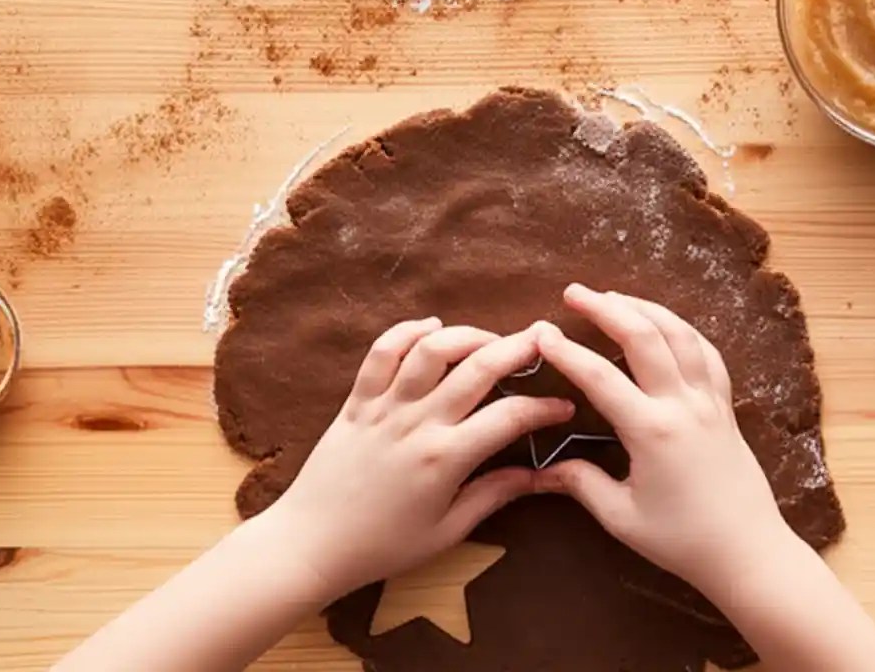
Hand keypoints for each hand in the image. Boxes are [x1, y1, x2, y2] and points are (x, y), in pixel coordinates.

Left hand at [267, 318, 574, 597]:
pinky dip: (407, 332)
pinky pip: (381, 353)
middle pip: (478, 368)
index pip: (510, 418)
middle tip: (543, 340)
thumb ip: (493, 495)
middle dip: (519, 348)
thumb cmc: (382, 546)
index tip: (564, 406)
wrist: (311, 543)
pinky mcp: (356, 402)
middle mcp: (417, 424)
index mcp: (445, 459)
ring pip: (431, 350)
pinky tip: (431, 328)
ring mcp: (384, 408)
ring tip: (490, 339)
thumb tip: (537, 475)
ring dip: (467, 334)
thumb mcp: (447, 531)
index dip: (544, 407)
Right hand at [534, 284, 796, 598]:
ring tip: (615, 297)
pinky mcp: (726, 408)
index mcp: (653, 432)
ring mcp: (710, 403)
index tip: (541, 333)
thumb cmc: (684, 541)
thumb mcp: (621, 517)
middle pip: (644, 337)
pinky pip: (707, 353)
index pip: (600, 378)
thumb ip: (581, 484)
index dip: (567, 352)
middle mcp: (684, 407)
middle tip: (574, 292)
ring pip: (681, 334)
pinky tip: (666, 324)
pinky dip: (683, 330)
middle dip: (606, 308)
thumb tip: (545, 469)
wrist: (749, 552)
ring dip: (646, 308)